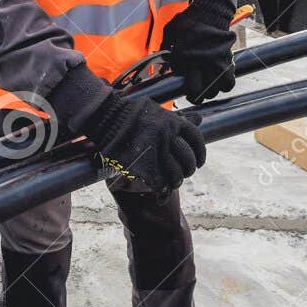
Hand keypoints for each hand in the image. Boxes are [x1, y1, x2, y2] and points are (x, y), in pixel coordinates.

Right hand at [82, 91, 205, 195]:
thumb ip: (177, 119)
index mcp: (173, 122)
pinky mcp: (144, 165)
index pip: (196, 140)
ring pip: (176, 174)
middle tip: (183, 174)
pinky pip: (160, 183)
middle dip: (188, 170)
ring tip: (170, 184)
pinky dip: (161, 192)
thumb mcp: (157, 111)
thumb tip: (199, 119)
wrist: (106, 117)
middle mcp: (168, 135)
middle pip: (188, 160)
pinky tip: (160, 195)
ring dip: (175, 182)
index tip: (199, 162)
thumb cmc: (130, 114)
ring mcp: (156, 150)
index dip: (200, 154)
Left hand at [161, 0, 238, 103]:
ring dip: (213, 91)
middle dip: (199, 96)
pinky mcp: (227, 58)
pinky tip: (219, 79)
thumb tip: (162, 63)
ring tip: (208, 87)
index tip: (186, 89)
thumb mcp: (170, 31)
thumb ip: (165, 48)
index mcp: (185, 57)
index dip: (188, 92)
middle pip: (205, 92)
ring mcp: (217, 61)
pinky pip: (229, 80)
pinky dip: (225, 83)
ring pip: (219, 89)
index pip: (190, 86)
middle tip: (196, 92)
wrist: (211, 9)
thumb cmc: (189, 20)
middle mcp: (202, 62)